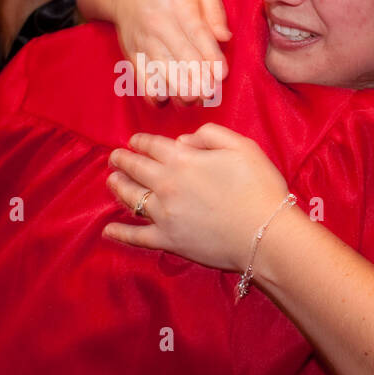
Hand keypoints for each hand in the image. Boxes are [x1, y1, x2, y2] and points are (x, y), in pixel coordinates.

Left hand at [104, 123, 289, 270]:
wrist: (266, 233)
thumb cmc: (260, 188)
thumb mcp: (242, 146)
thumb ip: (210, 134)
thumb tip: (183, 140)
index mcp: (183, 159)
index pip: (152, 145)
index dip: (139, 141)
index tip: (132, 141)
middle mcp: (166, 184)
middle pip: (135, 168)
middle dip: (122, 160)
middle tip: (114, 158)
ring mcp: (163, 214)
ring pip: (130, 197)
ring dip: (117, 186)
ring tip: (111, 181)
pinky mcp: (168, 240)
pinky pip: (137, 236)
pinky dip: (120, 233)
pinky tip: (108, 230)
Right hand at [109, 0, 231, 104]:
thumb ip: (215, 11)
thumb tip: (224, 37)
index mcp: (179, 6)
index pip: (197, 34)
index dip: (210, 56)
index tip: (221, 74)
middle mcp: (159, 23)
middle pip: (179, 55)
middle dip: (195, 78)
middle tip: (208, 94)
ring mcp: (143, 39)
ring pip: (160, 69)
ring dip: (176, 89)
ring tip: (191, 100)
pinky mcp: (132, 52)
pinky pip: (141, 75)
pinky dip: (152, 91)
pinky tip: (165, 100)